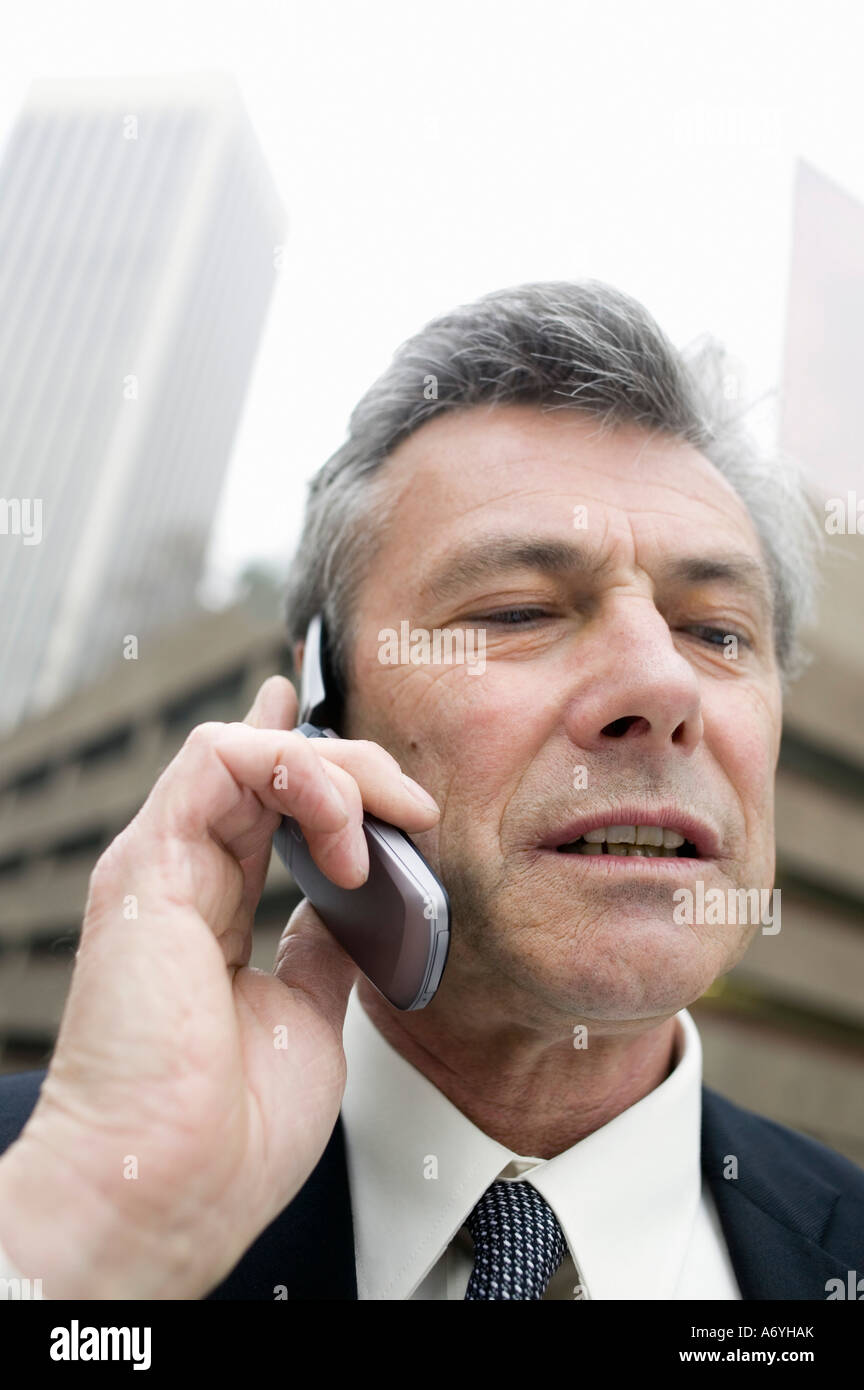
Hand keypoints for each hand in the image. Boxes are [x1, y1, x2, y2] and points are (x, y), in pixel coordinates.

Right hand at [0, 676, 438, 1298]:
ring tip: (393, 821)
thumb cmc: (229, 1134)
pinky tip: (345, 841)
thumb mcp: (307, 1016)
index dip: (302, 755)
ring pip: (245, 748)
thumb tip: (353, 911)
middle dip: (357, 770)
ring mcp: (162, 866)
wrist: (173, 1188)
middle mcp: (182, 879)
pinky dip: (299, 776)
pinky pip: (220, 759)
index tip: (346, 733)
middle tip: (418, 811)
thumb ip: (321, 948)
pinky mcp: (149, 863)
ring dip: (337, 769)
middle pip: (266, 769)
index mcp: (211, 912)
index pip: (254, 802)